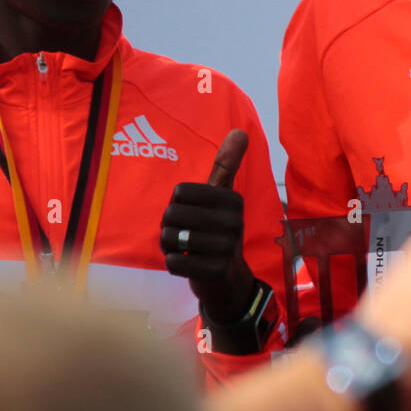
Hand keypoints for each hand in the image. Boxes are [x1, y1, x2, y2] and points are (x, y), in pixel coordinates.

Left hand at [161, 129, 255, 321]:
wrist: (226, 279)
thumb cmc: (216, 231)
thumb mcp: (222, 197)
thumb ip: (227, 164)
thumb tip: (241, 131)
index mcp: (232, 200)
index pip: (179, 191)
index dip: (177, 204)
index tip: (193, 214)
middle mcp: (234, 222)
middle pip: (172, 214)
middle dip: (169, 227)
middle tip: (185, 235)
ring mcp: (227, 248)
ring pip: (171, 238)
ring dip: (170, 246)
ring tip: (186, 249)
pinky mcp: (216, 271)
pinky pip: (174, 262)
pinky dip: (173, 264)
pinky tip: (188, 264)